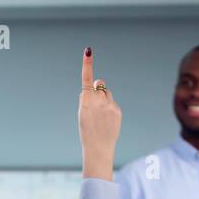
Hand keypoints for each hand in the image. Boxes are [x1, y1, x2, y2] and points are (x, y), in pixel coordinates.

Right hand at [78, 47, 121, 180]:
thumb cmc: (87, 131)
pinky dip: (109, 108)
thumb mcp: (82, 114)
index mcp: (85, 102)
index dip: (87, 64)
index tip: (88, 51)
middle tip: (94, 103)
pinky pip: (112, 102)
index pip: (86, 79)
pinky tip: (107, 121)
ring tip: (101, 114)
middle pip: (99, 84)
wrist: (98, 148)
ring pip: (107, 92)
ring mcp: (109, 106)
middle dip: (97, 88)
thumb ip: (87, 98)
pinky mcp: (117, 110)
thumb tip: (97, 85)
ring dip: (104, 98)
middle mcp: (97, 102)